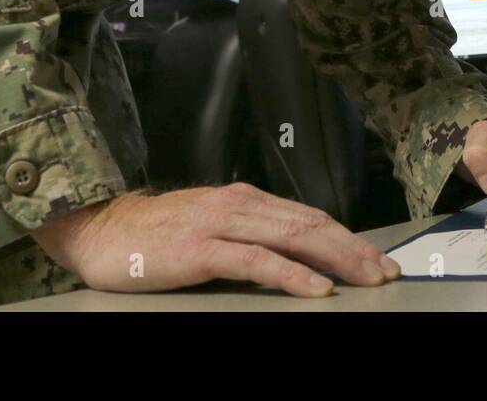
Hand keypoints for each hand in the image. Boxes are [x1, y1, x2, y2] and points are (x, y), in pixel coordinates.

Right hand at [31, 182, 400, 296]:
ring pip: (293, 238)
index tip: (378, 259)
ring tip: (366, 278)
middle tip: (386, 273)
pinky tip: (316, 288)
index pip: (309, 217)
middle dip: (354, 249)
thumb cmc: (154, 235)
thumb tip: (296, 257)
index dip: (348, 238)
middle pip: (310, 225)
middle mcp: (239, 204)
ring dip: (336, 259)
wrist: (100, 229)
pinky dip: (292, 274)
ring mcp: (220, 223)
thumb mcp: (211, 228)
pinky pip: (257, 261)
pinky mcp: (201, 248)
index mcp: (245, 199)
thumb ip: (249, 236)